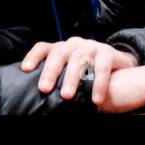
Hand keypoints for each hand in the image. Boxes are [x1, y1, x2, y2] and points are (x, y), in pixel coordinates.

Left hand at [21, 38, 137, 103]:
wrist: (118, 64)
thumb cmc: (88, 70)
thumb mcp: (71, 69)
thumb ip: (58, 76)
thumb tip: (39, 95)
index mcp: (62, 48)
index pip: (44, 47)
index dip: (34, 56)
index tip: (25, 69)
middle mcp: (75, 44)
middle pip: (59, 54)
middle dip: (50, 71)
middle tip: (44, 89)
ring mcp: (92, 46)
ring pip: (79, 60)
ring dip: (72, 78)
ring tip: (66, 95)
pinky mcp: (108, 53)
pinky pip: (102, 68)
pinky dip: (98, 84)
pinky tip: (96, 99)